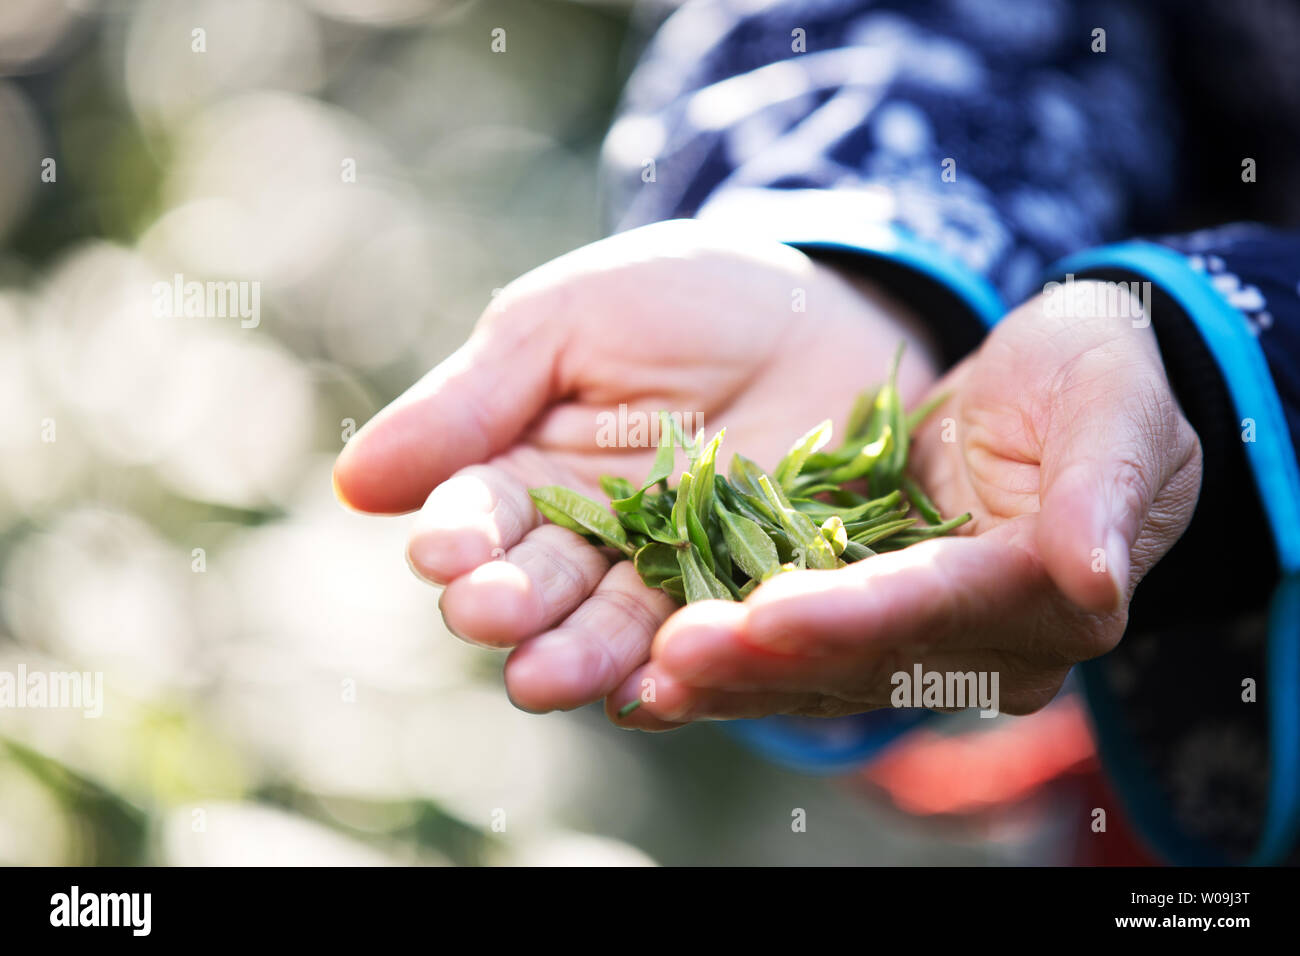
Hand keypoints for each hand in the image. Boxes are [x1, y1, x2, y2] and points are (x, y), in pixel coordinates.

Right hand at [332, 219, 939, 712]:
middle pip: (538, 585)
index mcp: (527, 469)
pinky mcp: (749, 592)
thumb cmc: (683, 299)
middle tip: (491, 615)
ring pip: (613, 625)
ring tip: (545, 677)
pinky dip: (678, 664)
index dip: (458, 536)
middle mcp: (588, 536)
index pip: (478, 515)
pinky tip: (653, 684)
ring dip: (577, 653)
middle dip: (512, 603)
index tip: (442, 551)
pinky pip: (710, 634)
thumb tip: (354, 482)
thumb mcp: (568, 320)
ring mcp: (669, 571)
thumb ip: (472, 401)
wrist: (824, 309)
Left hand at [615, 280, 1202, 728]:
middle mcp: (979, 645)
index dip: (857, 614)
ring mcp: (916, 644)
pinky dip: (726, 665)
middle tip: (670, 654)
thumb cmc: (1093, 379)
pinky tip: (648, 673)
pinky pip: (789, 655)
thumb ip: (1103, 487)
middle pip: (862, 657)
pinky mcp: (862, 625)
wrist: (1053, 390)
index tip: (769, 613)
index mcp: (1044, 598)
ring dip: (730, 677)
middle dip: (765, 658)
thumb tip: (1095, 580)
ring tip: (643, 676)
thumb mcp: (1115, 404)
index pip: (941, 606)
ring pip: (814, 673)